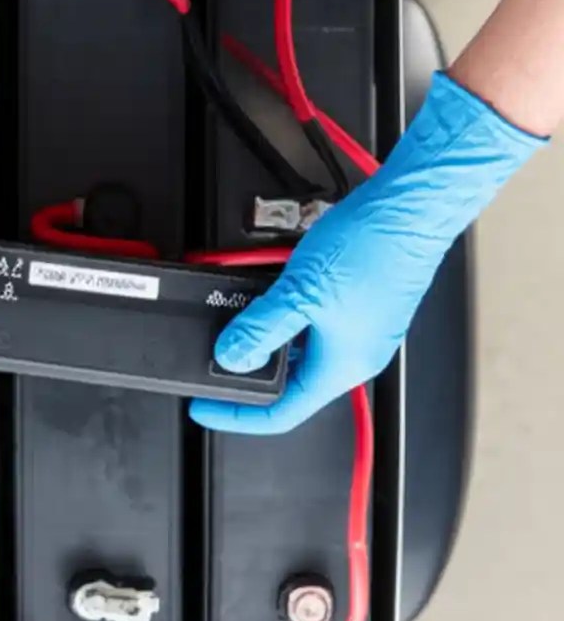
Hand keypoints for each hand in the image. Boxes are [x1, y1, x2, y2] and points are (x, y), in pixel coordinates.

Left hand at [191, 73, 543, 433]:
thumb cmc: (374, 246)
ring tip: (238, 313)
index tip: (207, 407)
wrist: (412, 205)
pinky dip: (284, 310)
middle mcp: (354, 354)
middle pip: (288, 379)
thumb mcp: (299, 292)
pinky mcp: (357, 303)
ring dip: (265, 332)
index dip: (237, 416)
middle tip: (217, 351)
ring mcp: (358, 328)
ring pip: (297, 346)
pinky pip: (310, 319)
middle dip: (249, 366)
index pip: (282, 413)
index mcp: (342, 366)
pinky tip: (269, 289)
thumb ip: (260, 328)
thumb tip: (231, 356)